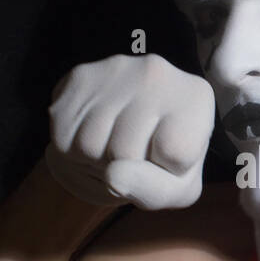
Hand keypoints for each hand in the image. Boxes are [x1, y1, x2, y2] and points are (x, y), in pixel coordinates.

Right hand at [45, 53, 214, 208]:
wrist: (130, 125)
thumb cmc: (164, 159)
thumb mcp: (176, 186)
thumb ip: (154, 190)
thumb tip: (114, 176)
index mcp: (196, 97)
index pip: (176, 152)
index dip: (167, 170)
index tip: (168, 156)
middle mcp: (157, 73)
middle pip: (125, 151)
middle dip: (126, 168)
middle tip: (134, 156)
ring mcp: (115, 69)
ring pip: (89, 145)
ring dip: (96, 162)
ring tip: (113, 147)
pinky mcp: (80, 76)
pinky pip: (63, 137)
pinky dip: (74, 152)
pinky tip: (95, 135)